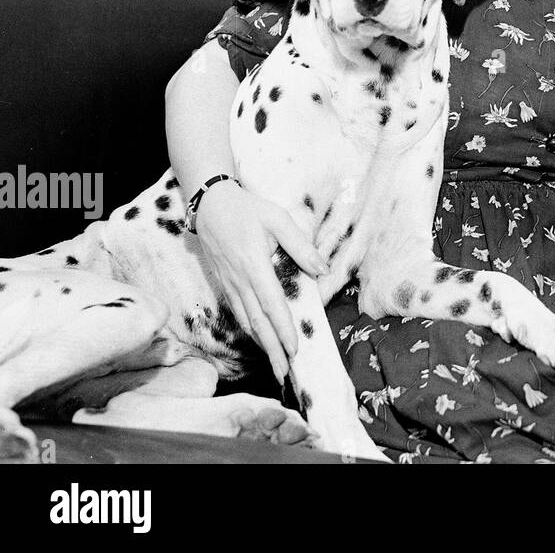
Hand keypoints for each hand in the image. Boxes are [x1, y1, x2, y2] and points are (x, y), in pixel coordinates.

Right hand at [194, 181, 327, 381]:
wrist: (210, 204)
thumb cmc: (247, 209)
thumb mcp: (278, 218)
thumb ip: (300, 245)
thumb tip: (322, 269)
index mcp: (254, 265)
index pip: (272, 304)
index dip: (283, 329)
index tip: (294, 349)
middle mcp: (240, 280)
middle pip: (257, 322)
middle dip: (272, 350)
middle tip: (285, 373)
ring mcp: (230, 284)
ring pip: (247, 321)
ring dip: (261, 345)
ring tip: (275, 365)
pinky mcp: (225, 284)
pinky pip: (239, 313)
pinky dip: (251, 331)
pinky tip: (260, 341)